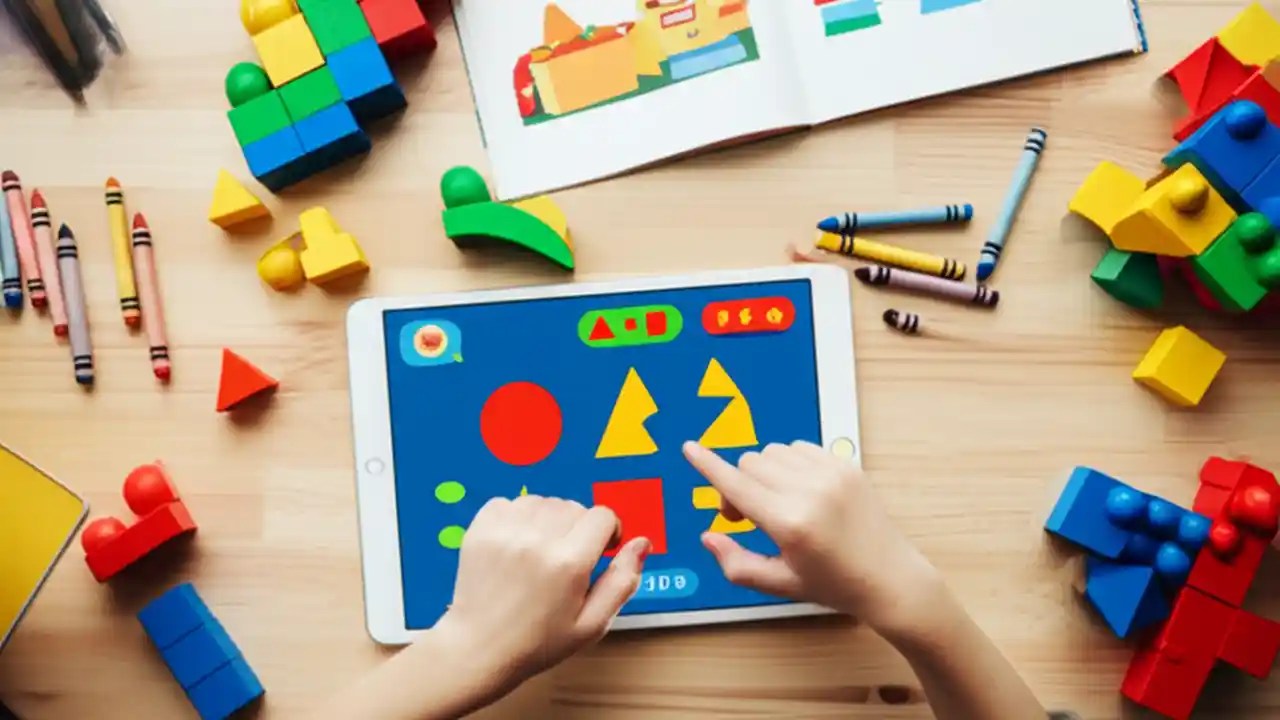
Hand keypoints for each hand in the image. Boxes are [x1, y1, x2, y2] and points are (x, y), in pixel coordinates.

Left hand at [435, 496, 649, 691]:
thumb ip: (622, 582)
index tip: (600, 549)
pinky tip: (518, 543)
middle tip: (567, 559)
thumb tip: (642, 543)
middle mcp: (537, 541)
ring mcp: (505, 532)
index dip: (608, 531)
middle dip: (578, 528)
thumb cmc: (537, 643)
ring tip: (542, 550)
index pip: (602, 516)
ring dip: (548, 519)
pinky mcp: (481, 529)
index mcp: (568, 564)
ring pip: (543, 501)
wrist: (479, 649)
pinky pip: (509, 502)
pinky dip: (517, 517)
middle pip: (574, 506)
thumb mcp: (591, 624)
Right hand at [683, 440, 940, 634]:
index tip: (689, 449)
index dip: (708, 466)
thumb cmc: (836, 585)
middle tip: (745, 516)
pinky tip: (799, 491)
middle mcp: (810, 492)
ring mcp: (831, 474)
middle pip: (750, 463)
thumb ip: (736, 563)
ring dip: (764, 473)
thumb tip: (708, 538)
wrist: (891, 578)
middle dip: (738, 485)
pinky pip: (800, 448)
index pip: (736, 484)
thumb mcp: (780, 584)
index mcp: (790, 523)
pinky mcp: (846, 466)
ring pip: (773, 452)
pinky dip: (790, 464)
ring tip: (776, 502)